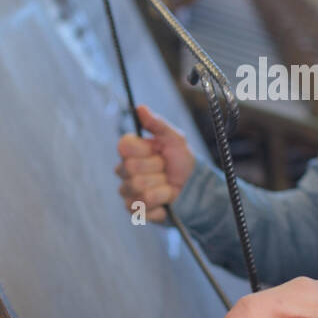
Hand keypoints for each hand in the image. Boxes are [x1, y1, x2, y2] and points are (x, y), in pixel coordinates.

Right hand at [114, 104, 195, 222]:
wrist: (194, 188)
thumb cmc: (182, 161)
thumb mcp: (175, 139)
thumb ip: (158, 124)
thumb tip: (140, 107)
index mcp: (130, 151)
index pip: (124, 147)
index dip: (145, 150)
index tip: (158, 151)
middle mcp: (123, 170)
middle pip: (132, 169)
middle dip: (158, 169)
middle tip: (166, 169)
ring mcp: (127, 190)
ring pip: (139, 188)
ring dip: (162, 187)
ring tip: (167, 184)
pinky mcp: (133, 210)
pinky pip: (143, 207)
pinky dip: (161, 203)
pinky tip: (165, 200)